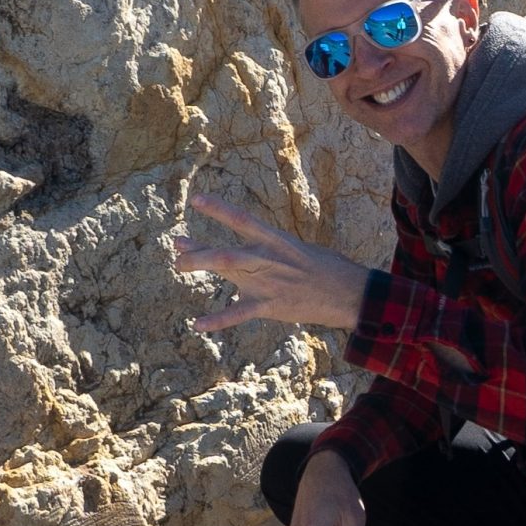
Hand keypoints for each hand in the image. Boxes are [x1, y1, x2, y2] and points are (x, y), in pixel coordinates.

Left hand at [172, 194, 369, 332]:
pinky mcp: (270, 306)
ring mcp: (268, 282)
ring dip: (200, 265)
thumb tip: (245, 251)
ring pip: (228, 271)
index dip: (219, 209)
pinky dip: (216, 320)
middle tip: (177, 246)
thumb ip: (268, 250)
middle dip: (198, 249)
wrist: (349, 293)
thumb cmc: (324, 269)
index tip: (197, 200)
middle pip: (226, 250)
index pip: (243, 220)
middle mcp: (268, 258)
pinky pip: (238, 314)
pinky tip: (196, 324)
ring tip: (178, 265)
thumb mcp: (297, 249)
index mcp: (276, 241)